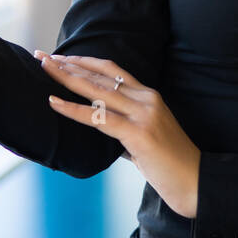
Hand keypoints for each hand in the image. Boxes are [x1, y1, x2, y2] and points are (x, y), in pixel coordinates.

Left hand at [34, 51, 200, 218]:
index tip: (61, 56)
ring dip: (66, 77)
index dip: (84, 61)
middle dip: (68, 63)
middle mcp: (146, 99)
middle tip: (42, 55)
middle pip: (100, 75)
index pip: (111, 70)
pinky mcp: (138, 133)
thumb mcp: (143, 138)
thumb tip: (99, 127)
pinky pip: (98, 117)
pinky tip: (54, 102)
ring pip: (97, 90)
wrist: (195, 182)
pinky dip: (73, 109)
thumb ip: (122, 127)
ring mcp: (143, 114)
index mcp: (148, 96)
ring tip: (44, 68)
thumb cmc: (169, 164)